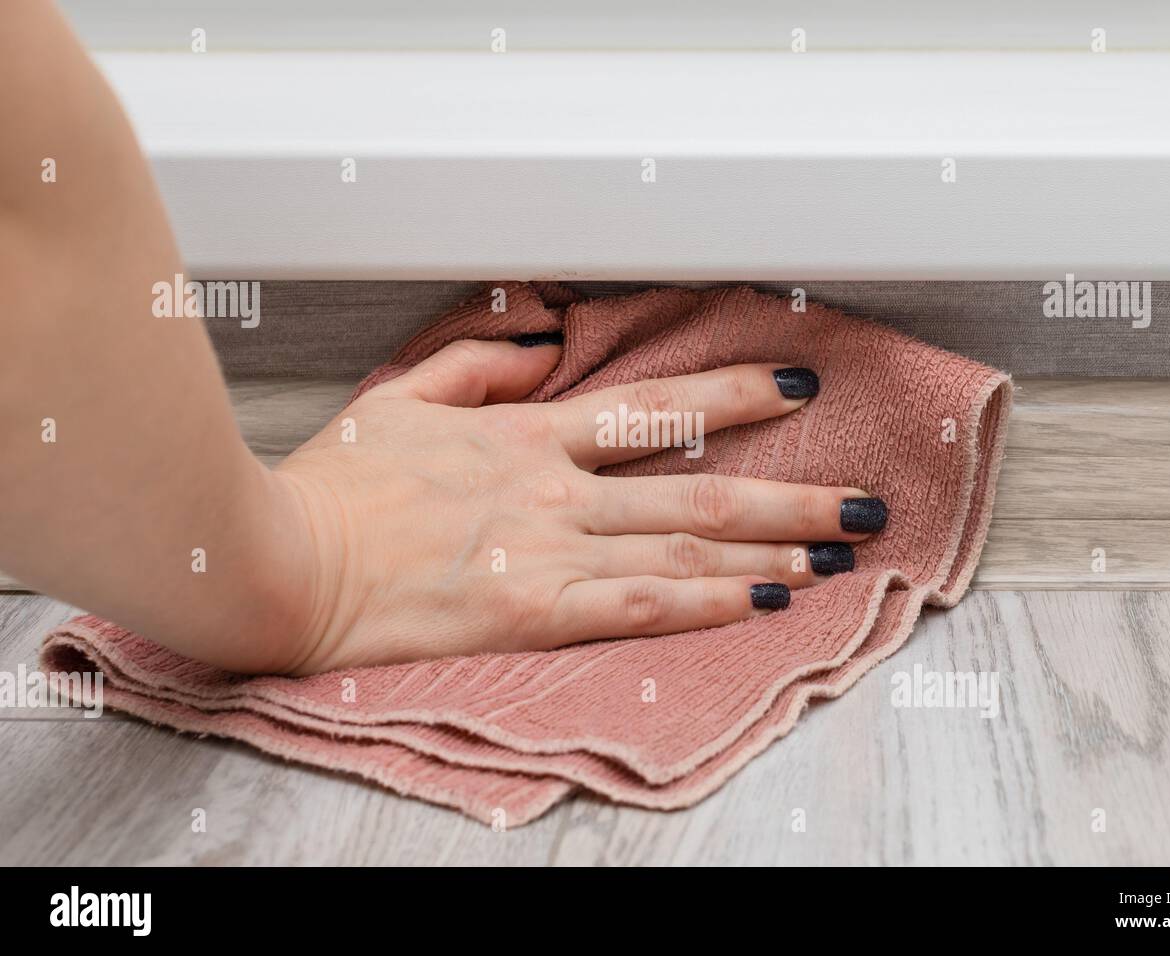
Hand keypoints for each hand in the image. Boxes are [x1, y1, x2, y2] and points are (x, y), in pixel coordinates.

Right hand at [266, 338, 886, 673]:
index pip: (654, 409)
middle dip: (793, 491)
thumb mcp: (403, 398)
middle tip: (865, 497)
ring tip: (840, 549)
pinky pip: (640, 603)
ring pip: (686, 546)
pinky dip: (710, 601)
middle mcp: (555, 489)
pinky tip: (765, 600)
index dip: (735, 397)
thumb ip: (479, 365)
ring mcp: (548, 549)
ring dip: (773, 547)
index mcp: (527, 437)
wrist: (281, 558)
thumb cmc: (335, 486)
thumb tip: (542, 341)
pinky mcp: (531, 610)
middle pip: (699, 486)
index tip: (796, 388)